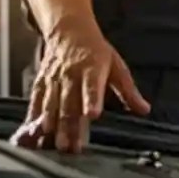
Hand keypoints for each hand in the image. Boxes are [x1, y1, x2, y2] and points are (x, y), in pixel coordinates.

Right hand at [10, 19, 149, 152]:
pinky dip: (34, 117)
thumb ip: (129, 91)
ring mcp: (53, 79)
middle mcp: (70, 75)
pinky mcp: (41, 83)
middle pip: (69, 103)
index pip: (92, 86)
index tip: (92, 115)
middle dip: (69, 125)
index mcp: (92, 69)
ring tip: (55, 144)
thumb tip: (144, 109)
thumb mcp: (117, 66)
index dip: (92, 100)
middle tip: (70, 146)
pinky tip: (34, 133)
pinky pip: (36, 101)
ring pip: (51, 105)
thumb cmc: (96, 51)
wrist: (69, 31)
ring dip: (53, 126)